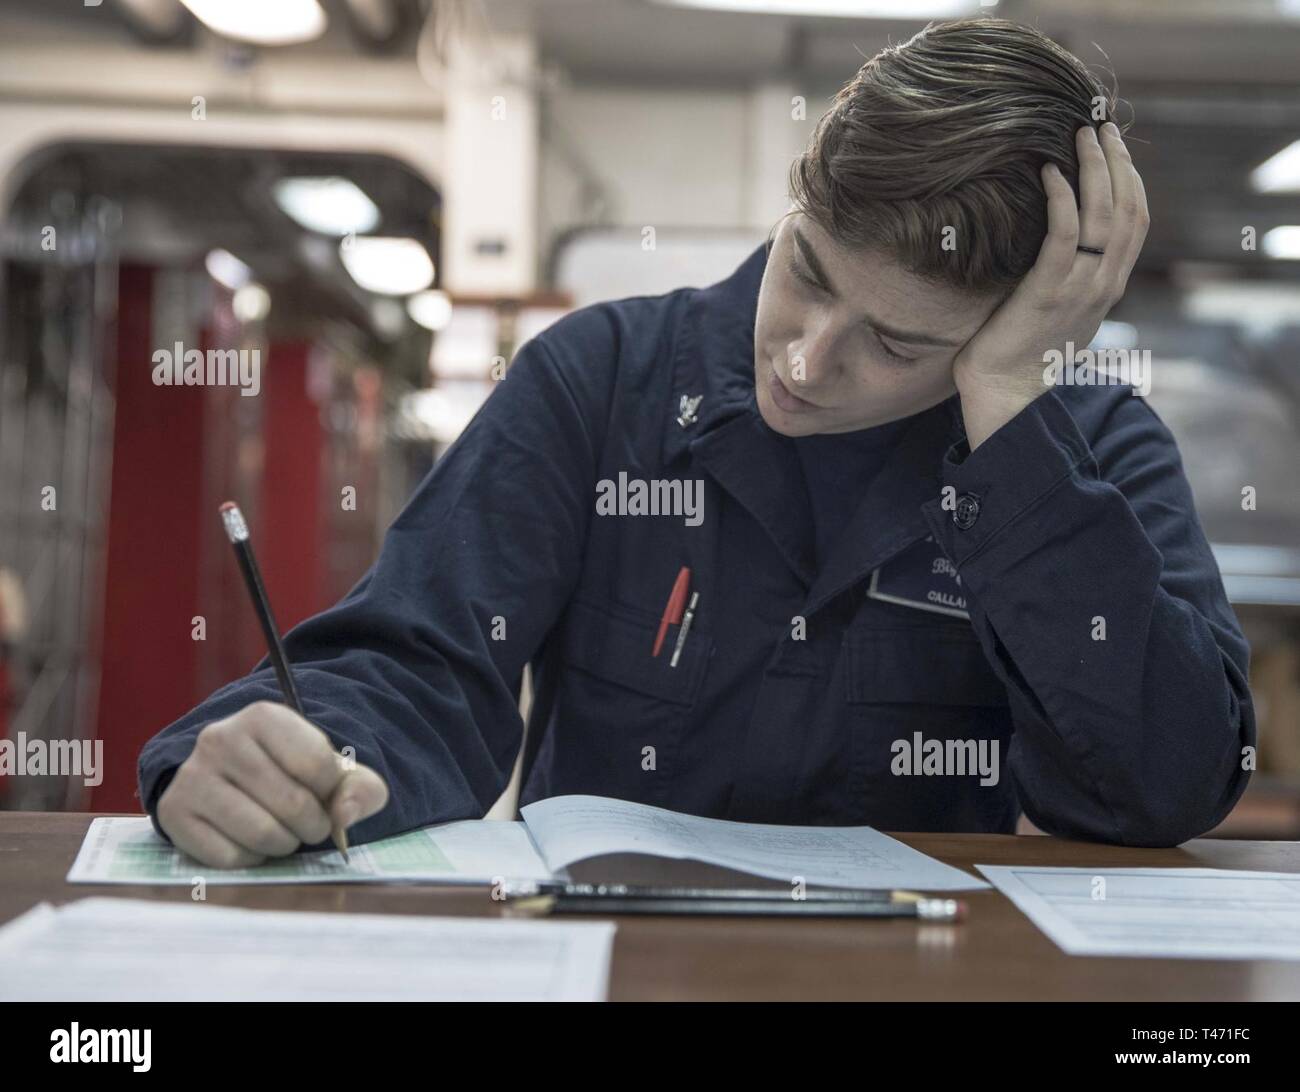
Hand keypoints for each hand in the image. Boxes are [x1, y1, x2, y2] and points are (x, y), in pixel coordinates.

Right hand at [156, 701, 388, 867]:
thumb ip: (361, 788)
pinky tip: (251, 840)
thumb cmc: (293, 772)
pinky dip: (252, 859)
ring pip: (262, 834)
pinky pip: (229, 858)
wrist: (231, 778)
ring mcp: (191, 776)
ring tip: (285, 832)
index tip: (326, 792)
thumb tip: (344, 814)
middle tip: (310, 823)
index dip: (333, 791)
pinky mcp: (173, 814)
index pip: (318, 765)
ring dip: (285, 844)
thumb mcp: (337, 771)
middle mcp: (220, 738)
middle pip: (292, 804)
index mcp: (263, 716)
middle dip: (314, 825)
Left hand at [953, 122, 1149, 448]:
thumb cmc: (1020, 351)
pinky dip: (1061, 200)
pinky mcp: (1047, 293)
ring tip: (1078, 134)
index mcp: (1110, 284)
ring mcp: (1079, 288)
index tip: (1114, 142)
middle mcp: (1104, 283)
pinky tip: (1049, 172)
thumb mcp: (1056, 306)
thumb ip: (1066, 273)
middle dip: (1116, 161)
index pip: (1136, 218)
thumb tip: (1056, 237)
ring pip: (1102, 215)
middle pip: (1127, 208)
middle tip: (1099, 123)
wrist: (1008, 394)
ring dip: (1093, 169)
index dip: (1129, 175)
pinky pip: (1063, 236)